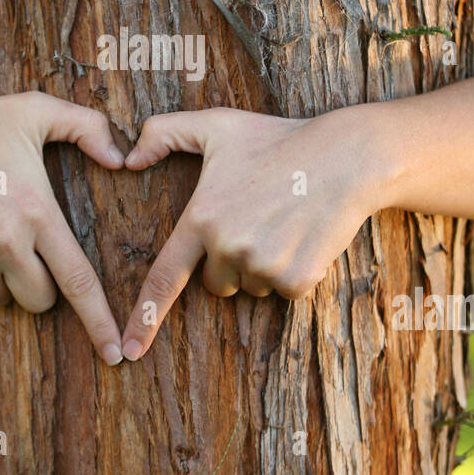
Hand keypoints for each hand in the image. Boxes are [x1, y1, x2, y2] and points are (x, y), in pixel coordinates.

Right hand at [0, 87, 125, 363]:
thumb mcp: (38, 111)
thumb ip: (88, 128)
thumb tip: (123, 159)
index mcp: (37, 212)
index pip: (77, 280)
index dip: (98, 321)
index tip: (115, 354)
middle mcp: (4, 240)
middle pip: (40, 301)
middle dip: (42, 285)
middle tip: (28, 248)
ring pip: (0, 298)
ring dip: (3, 278)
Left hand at [120, 105, 386, 358]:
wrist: (346, 156)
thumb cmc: (278, 138)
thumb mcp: (217, 125)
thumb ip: (164, 133)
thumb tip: (128, 160)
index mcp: (202, 218)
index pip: (164, 276)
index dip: (143, 318)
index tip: (128, 349)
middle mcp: (228, 246)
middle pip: (216, 282)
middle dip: (231, 262)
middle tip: (257, 219)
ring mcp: (263, 265)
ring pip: (252, 287)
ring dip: (265, 265)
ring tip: (284, 221)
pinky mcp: (297, 278)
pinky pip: (285, 291)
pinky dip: (296, 271)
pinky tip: (305, 235)